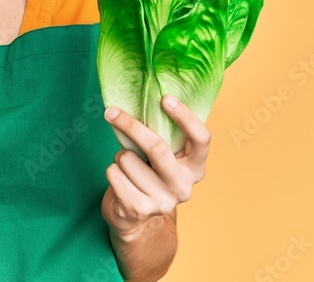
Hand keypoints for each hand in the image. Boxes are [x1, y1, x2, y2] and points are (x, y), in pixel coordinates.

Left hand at [101, 95, 210, 237]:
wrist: (135, 215)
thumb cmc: (148, 174)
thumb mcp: (162, 156)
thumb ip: (162, 135)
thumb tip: (141, 99)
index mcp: (195, 167)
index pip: (202, 139)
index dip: (185, 117)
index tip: (165, 98)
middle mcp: (184, 186)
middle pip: (157, 147)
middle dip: (131, 126)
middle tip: (112, 112)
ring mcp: (164, 201)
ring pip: (128, 159)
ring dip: (119, 156)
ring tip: (127, 166)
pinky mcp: (140, 209)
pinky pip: (114, 174)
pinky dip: (111, 170)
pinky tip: (120, 180)